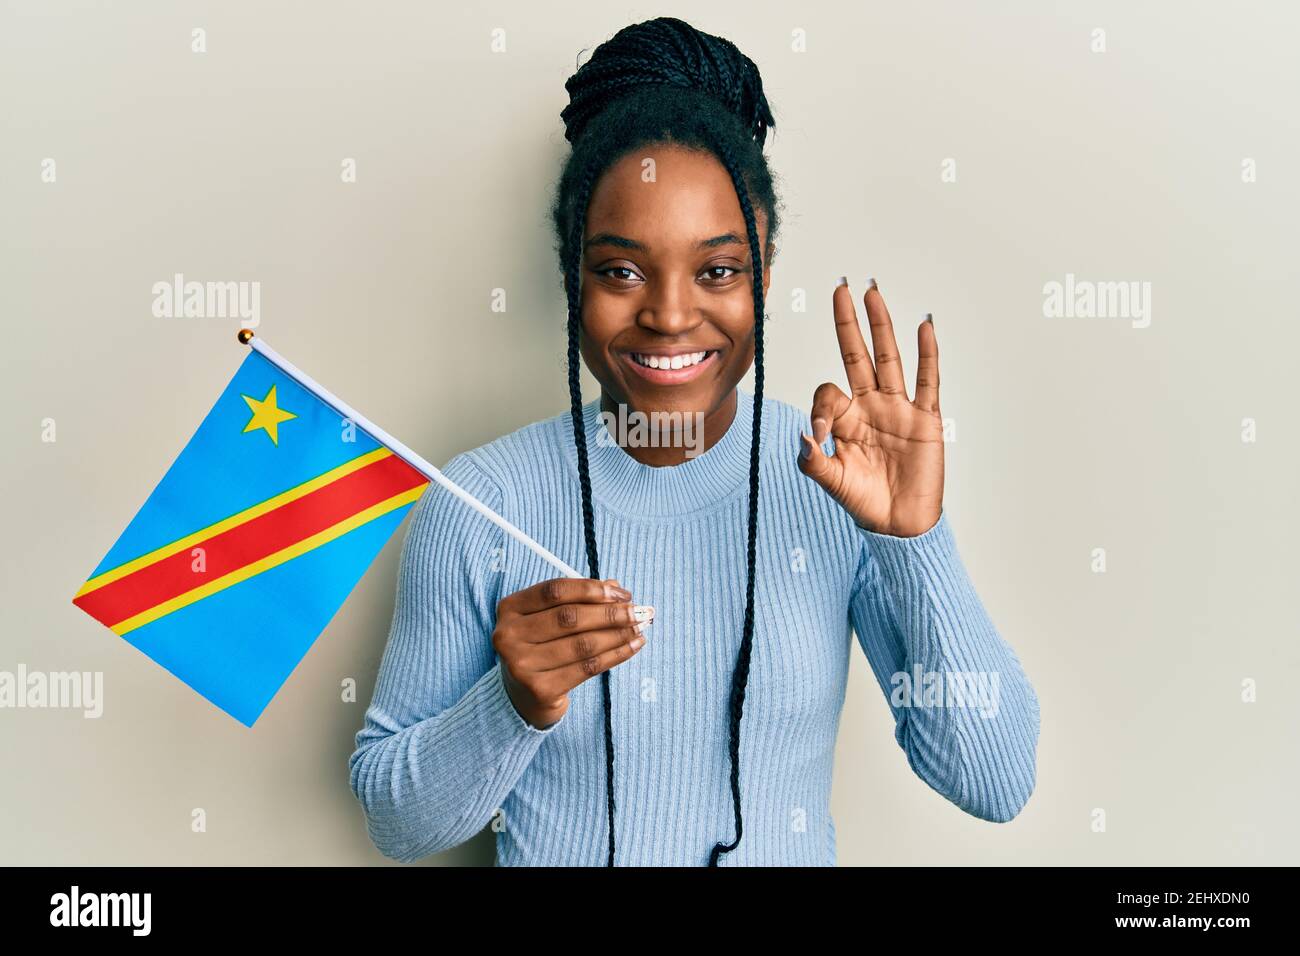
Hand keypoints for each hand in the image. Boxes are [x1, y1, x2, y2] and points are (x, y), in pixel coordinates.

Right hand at [493, 577, 653, 728]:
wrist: (525, 696)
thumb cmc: (542, 647)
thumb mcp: (551, 618)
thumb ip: (580, 599)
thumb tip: (616, 588)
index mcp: (510, 608)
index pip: (555, 591)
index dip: (591, 588)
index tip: (620, 593)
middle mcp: (509, 635)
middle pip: (569, 617)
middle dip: (609, 613)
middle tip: (636, 611)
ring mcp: (522, 664)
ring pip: (582, 644)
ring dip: (617, 634)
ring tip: (638, 628)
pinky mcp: (540, 689)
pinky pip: (587, 667)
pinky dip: (616, 655)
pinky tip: (633, 647)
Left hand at [797, 278, 943, 537]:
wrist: (900, 524)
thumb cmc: (865, 503)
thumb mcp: (831, 482)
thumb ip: (814, 461)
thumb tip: (803, 436)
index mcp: (845, 419)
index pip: (828, 392)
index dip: (820, 407)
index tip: (820, 433)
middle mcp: (870, 406)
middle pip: (857, 354)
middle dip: (848, 322)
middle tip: (841, 288)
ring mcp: (899, 409)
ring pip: (889, 358)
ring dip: (880, 325)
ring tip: (872, 293)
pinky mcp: (925, 418)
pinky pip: (927, 380)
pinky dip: (927, 354)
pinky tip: (924, 326)